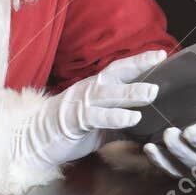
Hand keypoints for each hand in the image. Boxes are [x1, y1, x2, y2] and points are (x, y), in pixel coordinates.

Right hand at [15, 50, 165, 171]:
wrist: (35, 140)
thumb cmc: (68, 130)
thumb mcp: (99, 123)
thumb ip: (119, 120)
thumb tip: (143, 123)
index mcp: (95, 87)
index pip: (120, 70)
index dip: (139, 61)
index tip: (160, 54)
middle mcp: (89, 90)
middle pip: (115, 72)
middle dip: (137, 65)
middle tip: (159, 58)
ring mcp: (81, 103)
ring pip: (108, 93)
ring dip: (130, 92)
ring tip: (151, 93)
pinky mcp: (74, 120)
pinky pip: (97, 116)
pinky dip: (115, 116)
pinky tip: (132, 118)